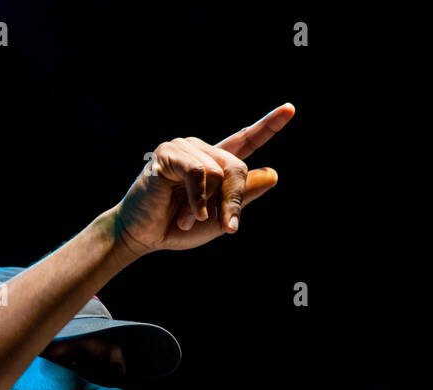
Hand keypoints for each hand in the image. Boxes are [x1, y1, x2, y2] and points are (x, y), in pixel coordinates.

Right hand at [111, 103, 292, 255]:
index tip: (290, 109)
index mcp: (215, 163)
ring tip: (188, 218)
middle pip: (238, 167)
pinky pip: (199, 173)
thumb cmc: (177, 228)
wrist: (142, 236)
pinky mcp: (168, 153)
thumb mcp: (218, 219)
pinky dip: (197, 200)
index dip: (268, 126)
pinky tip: (186, 215)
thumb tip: (273, 173)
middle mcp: (201, 150)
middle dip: (233, 201)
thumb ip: (242, 198)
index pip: (245, 141)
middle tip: (221, 226)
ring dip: (207, 205)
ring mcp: (183, 147)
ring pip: (218, 172)